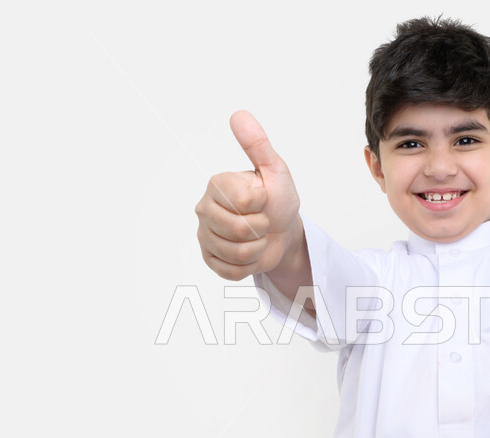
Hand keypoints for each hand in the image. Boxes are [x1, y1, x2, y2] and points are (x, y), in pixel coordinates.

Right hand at [195, 110, 300, 280]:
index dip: (263, 203)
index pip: (244, 201)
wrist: (284, 233)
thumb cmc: (278, 200)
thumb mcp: (274, 170)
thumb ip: (257, 145)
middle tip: (261, 220)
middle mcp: (205, 208)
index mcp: (218, 185)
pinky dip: (249, 265)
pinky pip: (231, 271)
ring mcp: (205, 235)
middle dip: (261, 228)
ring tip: (257, 236)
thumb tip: (239, 115)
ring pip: (236, 253)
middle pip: (238, 229)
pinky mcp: (209, 259)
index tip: (264, 198)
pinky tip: (250, 252)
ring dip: (257, 248)